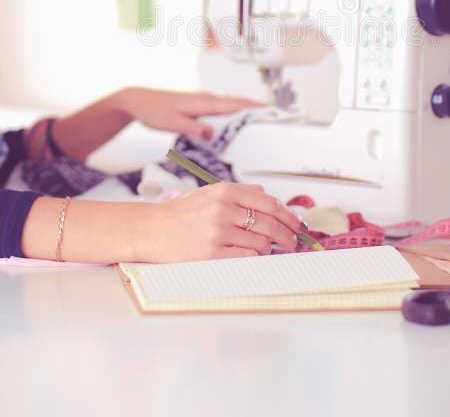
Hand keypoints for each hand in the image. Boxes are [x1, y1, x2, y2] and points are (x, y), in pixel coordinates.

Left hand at [120, 87, 261, 139]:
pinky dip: (235, 112)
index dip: (254, 108)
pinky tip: (237, 120)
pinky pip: (223, 109)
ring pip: (231, 105)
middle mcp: (206, 100)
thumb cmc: (153, 110)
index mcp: (204, 102)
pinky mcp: (199, 107)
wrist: (138, 101)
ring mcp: (204, 102)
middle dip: (257, 108)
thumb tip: (212, 133)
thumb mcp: (173, 123)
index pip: (235, 105)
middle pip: (238, 103)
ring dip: (247, 110)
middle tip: (276, 116)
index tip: (272, 111)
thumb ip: (193, 128)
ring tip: (263, 119)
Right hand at [139, 182, 301, 260]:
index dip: (288, 215)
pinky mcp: (210, 254)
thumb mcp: (209, 193)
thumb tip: (268, 195)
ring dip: (269, 249)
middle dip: (287, 235)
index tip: (298, 223)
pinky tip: (253, 256)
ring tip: (268, 250)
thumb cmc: (181, 213)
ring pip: (260, 243)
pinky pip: (246, 257)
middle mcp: (222, 209)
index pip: (269, 203)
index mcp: (224, 191)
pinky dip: (254, 258)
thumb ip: (240, 192)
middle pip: (269, 223)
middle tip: (293, 242)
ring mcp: (216, 232)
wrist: (151, 229)